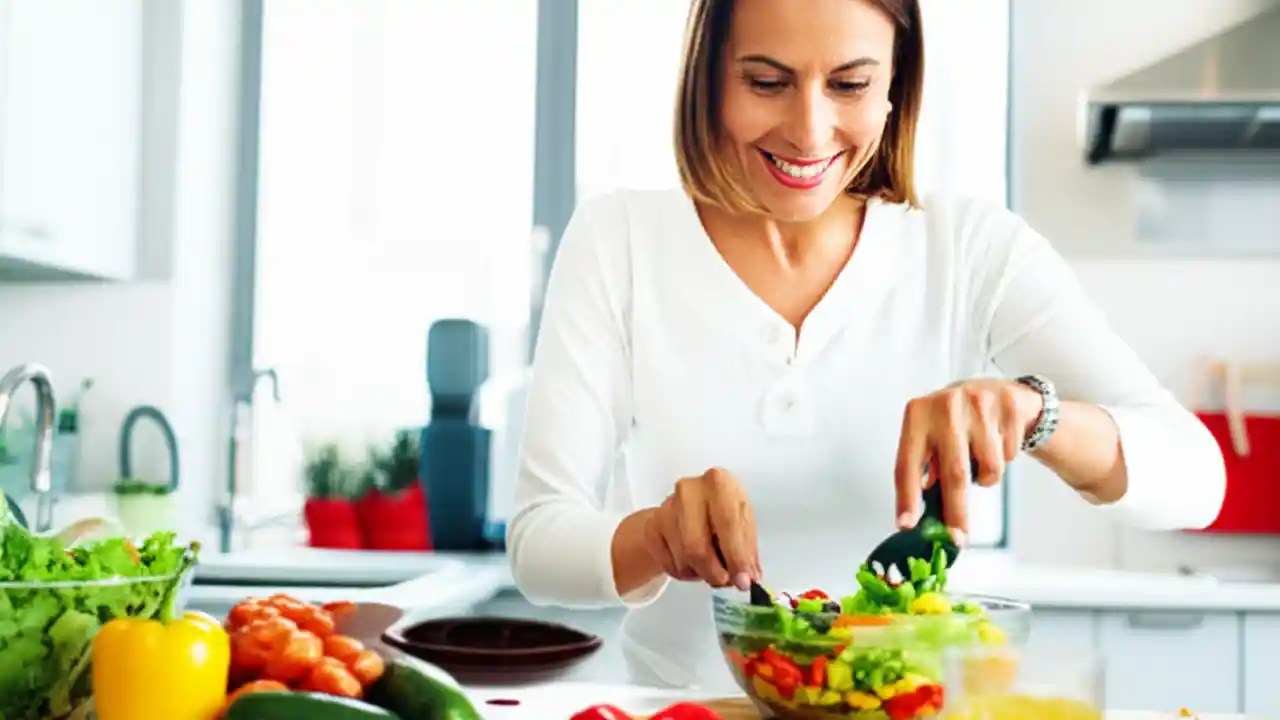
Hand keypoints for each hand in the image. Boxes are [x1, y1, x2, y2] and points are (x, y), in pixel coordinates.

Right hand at [642, 467, 760, 589]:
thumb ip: (747, 554)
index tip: (744, 580)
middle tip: (724, 581)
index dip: (737, 556)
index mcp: (719, 482)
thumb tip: (747, 578)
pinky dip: (684, 573)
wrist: (688, 509)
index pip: (728, 523)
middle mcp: (689, 490)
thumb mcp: (743, 528)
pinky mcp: (651, 526)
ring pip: (683, 560)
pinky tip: (692, 561)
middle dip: (713, 572)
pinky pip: (668, 565)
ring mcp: (666, 507)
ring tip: (710, 565)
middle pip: (697, 547)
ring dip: (700, 573)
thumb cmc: (723, 517)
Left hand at [893, 379, 1042, 542]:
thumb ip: (925, 468)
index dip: (907, 497)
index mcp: (918, 414)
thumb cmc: (957, 419)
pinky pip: (1008, 454)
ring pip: (988, 467)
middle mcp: (945, 406)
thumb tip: (920, 514)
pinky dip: (1004, 458)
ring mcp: (979, 403)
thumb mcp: (933, 435)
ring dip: (986, 477)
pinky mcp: (1008, 406)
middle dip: (956, 512)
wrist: (996, 390)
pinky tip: (997, 440)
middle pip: (953, 473)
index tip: (906, 524)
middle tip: (957, 536)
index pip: (908, 463)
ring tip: (980, 460)